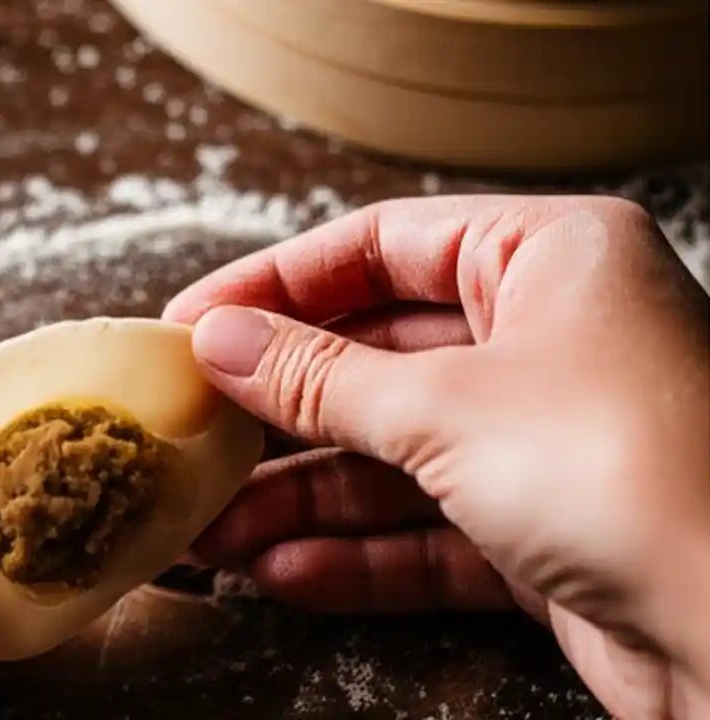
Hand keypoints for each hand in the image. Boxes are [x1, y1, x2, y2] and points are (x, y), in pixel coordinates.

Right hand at [164, 196, 709, 718]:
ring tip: (209, 528)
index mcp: (550, 259)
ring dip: (300, 495)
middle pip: (378, 358)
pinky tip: (281, 569)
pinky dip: (355, 551)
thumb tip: (219, 340)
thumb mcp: (446, 408)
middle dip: (280, 410)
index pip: (381, 246)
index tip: (190, 322)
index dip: (276, 284)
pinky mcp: (543, 530)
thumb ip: (321, 377)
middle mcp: (551, 339)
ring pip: (393, 454)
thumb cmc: (630, 475)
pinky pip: (426, 528)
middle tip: (192, 432)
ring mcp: (547, 439)